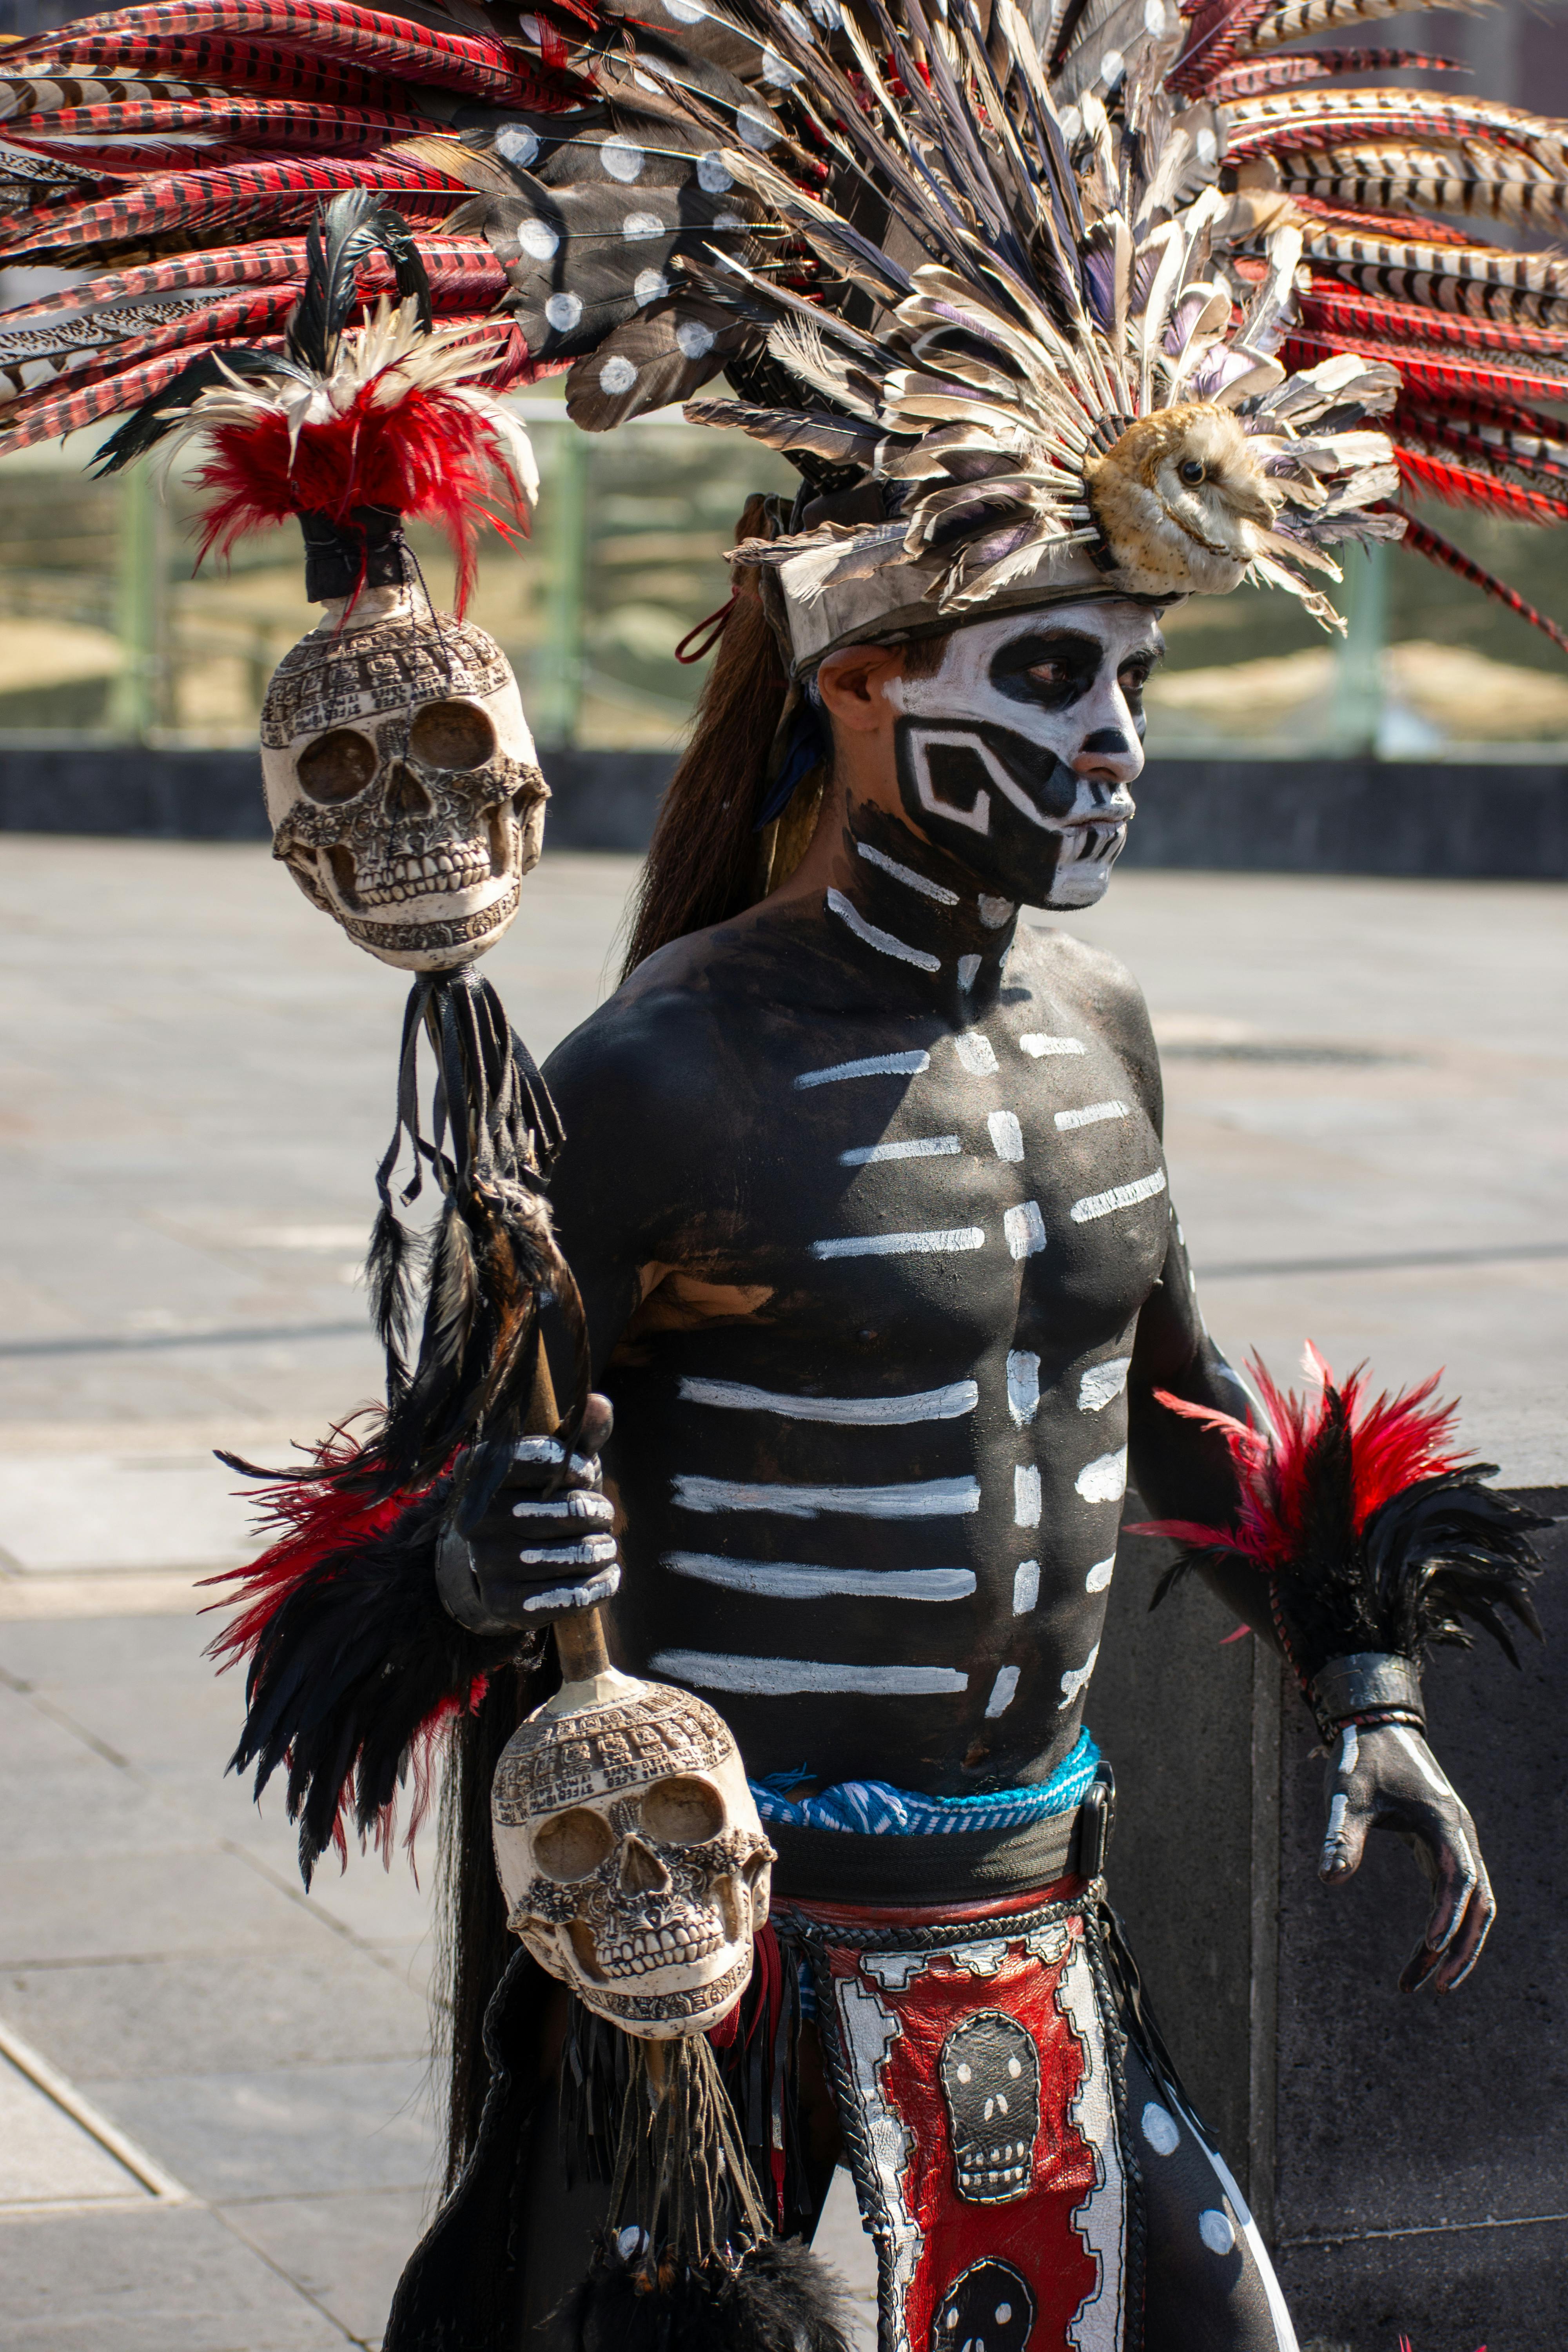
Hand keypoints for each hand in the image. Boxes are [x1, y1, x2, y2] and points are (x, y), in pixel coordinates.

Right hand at [436, 1395, 619, 1633]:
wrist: (497, 1566)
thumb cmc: (537, 1499)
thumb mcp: (555, 1464)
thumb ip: (579, 1436)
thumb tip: (599, 1401)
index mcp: (477, 1472)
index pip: (537, 1458)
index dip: (575, 1466)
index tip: (586, 1473)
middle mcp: (473, 1519)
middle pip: (564, 1513)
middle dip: (596, 1512)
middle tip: (603, 1514)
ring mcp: (485, 1565)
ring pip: (571, 1556)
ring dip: (602, 1549)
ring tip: (604, 1544)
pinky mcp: (503, 1605)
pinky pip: (569, 1597)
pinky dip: (601, 1584)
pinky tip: (606, 1574)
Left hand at [1318, 1720, 1493, 1993]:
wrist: (1376, 1726)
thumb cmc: (1362, 1758)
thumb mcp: (1347, 1794)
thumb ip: (1341, 1835)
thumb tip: (1328, 1879)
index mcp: (1443, 1821)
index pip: (1460, 1876)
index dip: (1448, 1913)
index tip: (1431, 1946)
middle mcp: (1458, 1835)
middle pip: (1477, 1902)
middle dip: (1461, 1947)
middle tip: (1434, 1988)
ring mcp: (1454, 1843)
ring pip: (1470, 1905)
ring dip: (1454, 1945)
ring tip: (1423, 1985)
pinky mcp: (1439, 1848)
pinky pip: (1451, 1895)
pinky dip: (1442, 1925)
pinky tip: (1423, 1953)